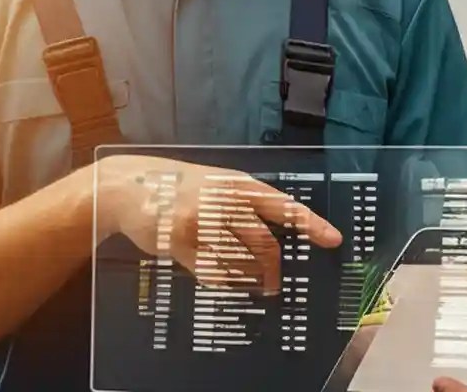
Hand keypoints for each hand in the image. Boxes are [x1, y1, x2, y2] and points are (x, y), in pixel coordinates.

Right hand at [93, 155, 343, 293]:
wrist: (132, 187)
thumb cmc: (181, 186)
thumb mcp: (218, 183)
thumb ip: (245, 204)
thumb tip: (276, 237)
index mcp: (239, 185)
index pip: (284, 206)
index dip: (311, 224)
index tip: (334, 239)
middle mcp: (224, 202)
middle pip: (264, 244)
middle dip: (273, 270)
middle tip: (274, 284)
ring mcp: (202, 223)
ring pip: (241, 262)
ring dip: (249, 278)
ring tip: (250, 283)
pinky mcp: (182, 244)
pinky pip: (213, 272)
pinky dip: (225, 281)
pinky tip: (225, 280)